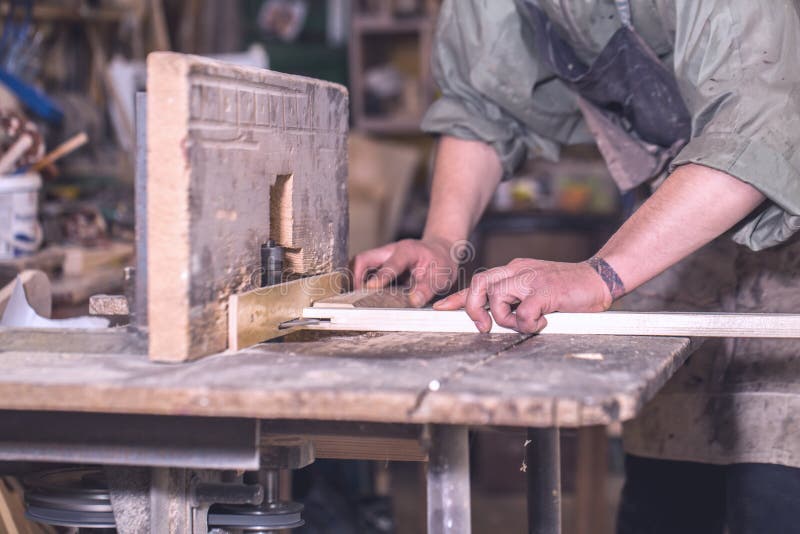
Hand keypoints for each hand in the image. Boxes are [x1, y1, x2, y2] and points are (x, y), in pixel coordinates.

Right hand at [352, 237, 459, 306]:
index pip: (391, 264)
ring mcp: (382, 257)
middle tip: (355, 298)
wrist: (439, 250)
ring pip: (360, 264)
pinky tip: (362, 297)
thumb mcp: (441, 277)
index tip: (370, 288)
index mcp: (407, 251)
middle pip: (364, 259)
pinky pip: (364, 271)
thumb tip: (414, 301)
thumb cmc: (440, 263)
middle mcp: (390, 251)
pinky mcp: (380, 264)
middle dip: (355, 277)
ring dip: (355, 280)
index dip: (380, 277)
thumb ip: (427, 289)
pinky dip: (360, 283)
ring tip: (356, 300)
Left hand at [433, 258, 611, 332]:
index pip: (478, 282)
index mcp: (514, 271)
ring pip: (497, 297)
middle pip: (479, 283)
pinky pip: (523, 312)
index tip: (442, 308)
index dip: (457, 297)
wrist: (599, 278)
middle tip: (484, 326)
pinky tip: (542, 323)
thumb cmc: (568, 289)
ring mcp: (531, 279)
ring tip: (523, 323)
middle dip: (473, 308)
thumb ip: (515, 298)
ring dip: (505, 318)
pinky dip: (528, 324)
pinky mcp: (545, 291)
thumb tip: (494, 317)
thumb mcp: (534, 288)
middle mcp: (518, 271)